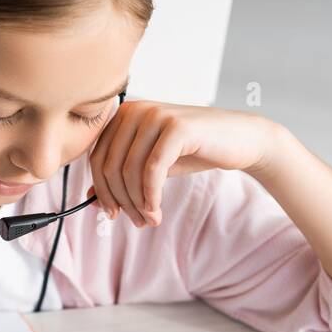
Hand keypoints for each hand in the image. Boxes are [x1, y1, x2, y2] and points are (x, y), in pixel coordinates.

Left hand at [89, 100, 278, 227]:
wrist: (240, 139)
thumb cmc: (194, 151)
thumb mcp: (152, 165)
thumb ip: (123, 174)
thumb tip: (91, 196)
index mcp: (124, 115)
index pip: (96, 158)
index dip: (102, 191)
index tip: (112, 214)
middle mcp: (136, 110)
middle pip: (109, 166)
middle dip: (119, 200)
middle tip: (136, 222)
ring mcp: (156, 115)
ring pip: (129, 171)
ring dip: (137, 203)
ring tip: (150, 219)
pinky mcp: (176, 127)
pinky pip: (152, 171)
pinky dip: (151, 197)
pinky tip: (157, 211)